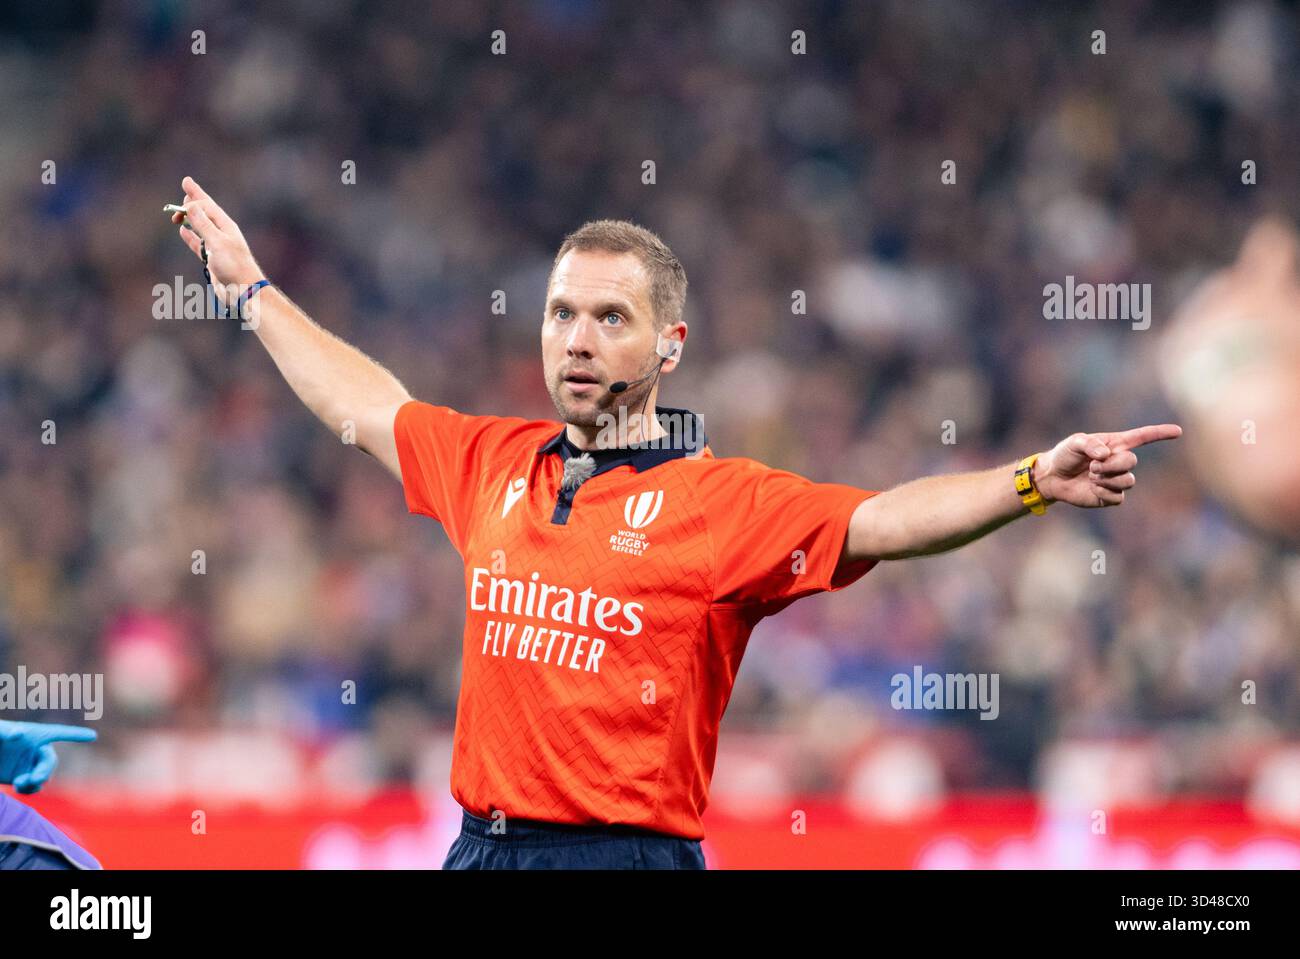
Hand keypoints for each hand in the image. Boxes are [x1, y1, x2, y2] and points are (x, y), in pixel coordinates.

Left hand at [0, 721, 97, 793]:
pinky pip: (34, 787)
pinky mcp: (22, 778)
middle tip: (35, 779)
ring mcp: (30, 765)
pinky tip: (19, 787)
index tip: (93, 736)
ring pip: (44, 776)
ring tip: (20, 783)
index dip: (76, 734)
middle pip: (50, 762)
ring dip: (36, 782)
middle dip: (45, 771)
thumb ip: (7, 731)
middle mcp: (35, 749)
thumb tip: (19, 733)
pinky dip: (29, 789)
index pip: (59, 733)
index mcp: (34, 735)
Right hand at [173, 175, 264, 306]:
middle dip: (195, 198)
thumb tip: (190, 205)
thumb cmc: (234, 266)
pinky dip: (189, 236)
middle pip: (205, 211)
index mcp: (225, 226)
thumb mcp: (216, 242)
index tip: (182, 196)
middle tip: (185, 185)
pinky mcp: (211, 258)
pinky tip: (182, 231)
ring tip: (181, 208)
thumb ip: (203, 224)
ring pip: (200, 226)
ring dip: (190, 216)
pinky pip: (197, 242)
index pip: (207, 205)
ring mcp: (216, 245)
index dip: (195, 197)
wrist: (243, 290)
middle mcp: (221, 233)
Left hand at [1032, 424, 1182, 507]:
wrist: (1053, 477)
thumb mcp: (1074, 442)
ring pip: (1128, 481)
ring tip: (1091, 476)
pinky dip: (1104, 492)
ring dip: (1107, 478)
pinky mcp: (1110, 496)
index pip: (1143, 437)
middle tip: (1092, 466)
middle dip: (1112, 464)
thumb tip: (1105, 454)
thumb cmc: (1065, 455)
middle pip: (1132, 462)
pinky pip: (1118, 497)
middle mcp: (1119, 461)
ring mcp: (1116, 479)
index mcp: (1115, 444)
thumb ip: (1089, 444)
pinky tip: (1092, 488)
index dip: (1160, 433)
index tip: (1178, 431)